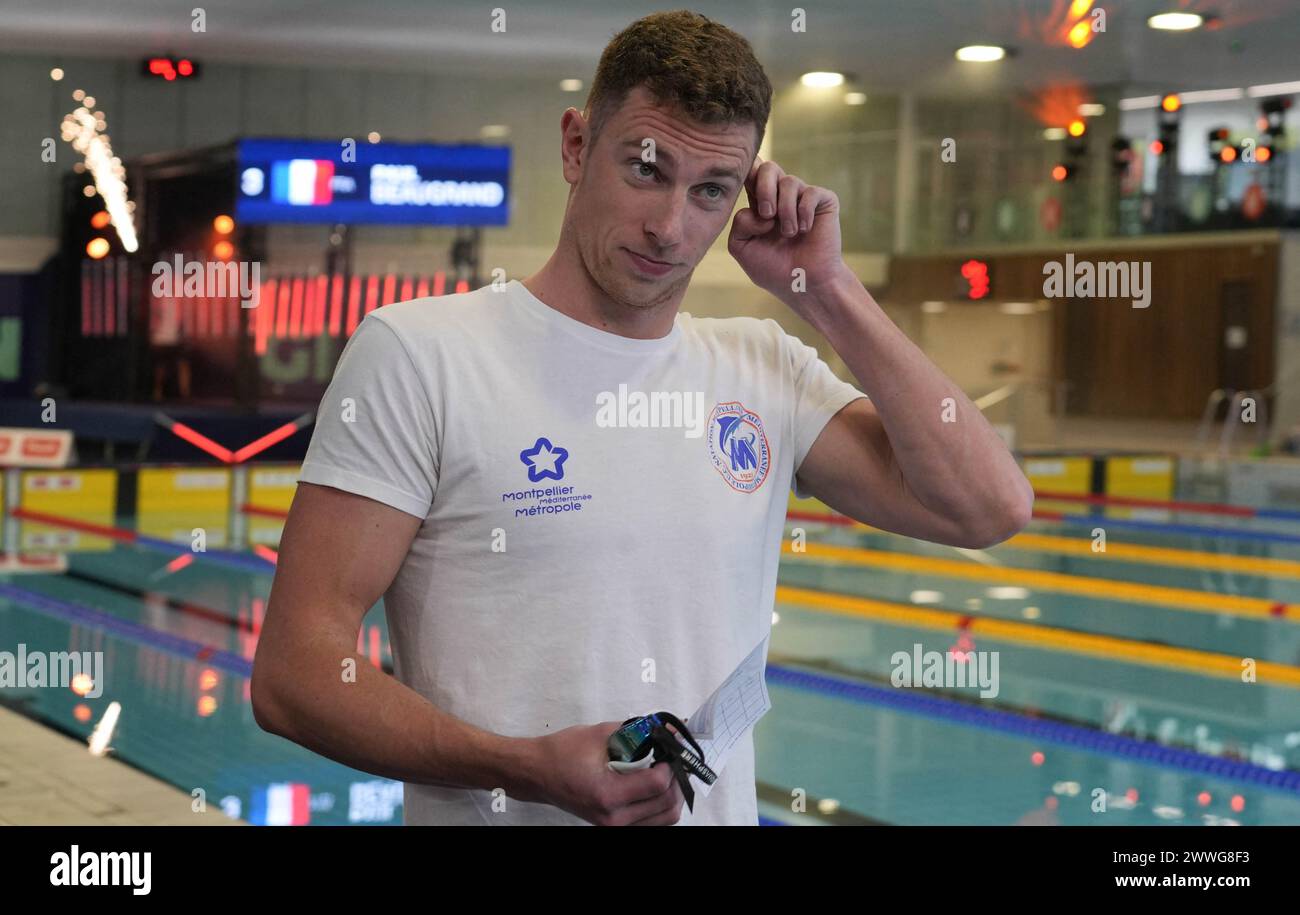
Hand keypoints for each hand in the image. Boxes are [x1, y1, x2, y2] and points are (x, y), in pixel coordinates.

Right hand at [531, 721, 685, 825]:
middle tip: (675, 758)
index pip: (657, 784)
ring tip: (669, 771)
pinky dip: (661, 806)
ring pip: (664, 818)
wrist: (538, 773)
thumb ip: (638, 732)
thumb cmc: (563, 752)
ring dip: (673, 794)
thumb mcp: (601, 733)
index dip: (670, 763)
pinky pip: (651, 823)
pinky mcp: (614, 828)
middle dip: (677, 778)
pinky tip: (658, 788)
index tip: (670, 748)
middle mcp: (613, 817)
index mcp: (608, 793)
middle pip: (666, 804)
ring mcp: (613, 827)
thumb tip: (668, 729)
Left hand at [727, 156, 848, 321]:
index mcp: (759, 204)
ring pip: (789, 181)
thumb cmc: (773, 269)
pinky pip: (810, 192)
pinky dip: (804, 212)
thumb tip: (761, 209)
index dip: (746, 170)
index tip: (746, 184)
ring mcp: (802, 198)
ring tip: (789, 234)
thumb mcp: (742, 248)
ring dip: (785, 210)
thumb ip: (739, 223)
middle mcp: (781, 197)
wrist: (803, 284)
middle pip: (768, 167)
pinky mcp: (823, 202)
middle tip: (767, 214)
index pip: (750, 174)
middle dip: (765, 188)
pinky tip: (805, 230)